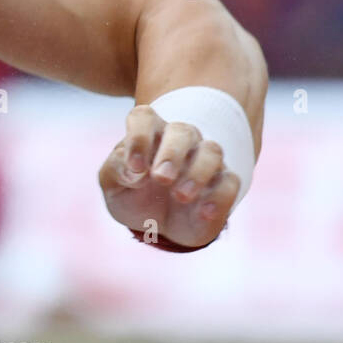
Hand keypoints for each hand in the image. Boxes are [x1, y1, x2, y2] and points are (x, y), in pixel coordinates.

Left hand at [97, 104, 240, 248]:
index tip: (135, 167)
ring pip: (212, 151)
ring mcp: (204, 161)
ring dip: (197, 173)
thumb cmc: (131, 194)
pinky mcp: (222, 185)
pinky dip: (219, 197)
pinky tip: (203, 213)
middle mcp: (179, 142)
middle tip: (161, 178)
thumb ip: (116, 170)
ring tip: (180, 196)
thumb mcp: (112, 184)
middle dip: (172, 154)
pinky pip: (230, 181)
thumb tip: (136, 171)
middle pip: (183, 130)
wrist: (153, 225)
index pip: (144, 117)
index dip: (139, 137)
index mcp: (148, 134)